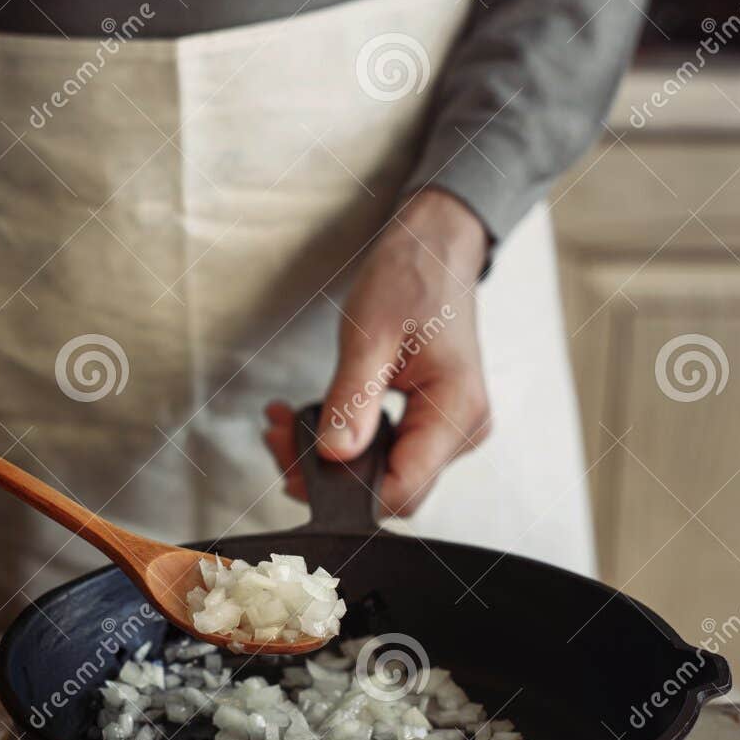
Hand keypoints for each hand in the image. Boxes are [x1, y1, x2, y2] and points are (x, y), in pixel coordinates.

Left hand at [264, 188, 490, 516]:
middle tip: (279, 436)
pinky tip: (309, 418)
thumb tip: (334, 454)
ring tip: (286, 424)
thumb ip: (352, 400)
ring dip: (326, 456)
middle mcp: (459, 429)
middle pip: (387, 488)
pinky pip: (381, 450)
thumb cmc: (414, 275)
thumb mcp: (370, 335)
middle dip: (325, 472)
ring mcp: (446, 429)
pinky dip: (342, 439)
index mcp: (456, 412)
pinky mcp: (427, 422)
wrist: (435, 247)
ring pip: (379, 472)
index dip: (346, 491)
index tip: (297, 466)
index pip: (401, 491)